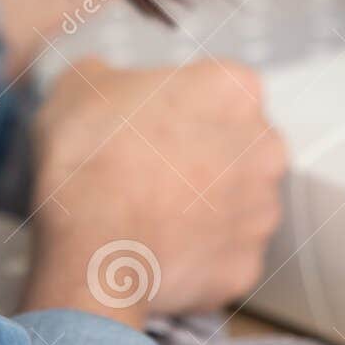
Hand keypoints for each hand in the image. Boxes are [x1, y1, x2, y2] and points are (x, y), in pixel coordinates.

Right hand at [20, 56, 286, 324]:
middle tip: (152, 167)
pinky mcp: (246, 267)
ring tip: (152, 213)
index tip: (153, 122)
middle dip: (204, 156)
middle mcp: (265, 148)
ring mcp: (261, 212)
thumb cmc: (91, 158)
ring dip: (204, 207)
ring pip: (236, 204)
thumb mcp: (79, 85)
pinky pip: (223, 256)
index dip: (182, 105)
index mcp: (235, 89)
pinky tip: (157, 250)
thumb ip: (109, 77)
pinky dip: (196, 256)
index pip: (219, 88)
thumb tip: (105, 85)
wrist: (92, 248)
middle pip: (239, 145)